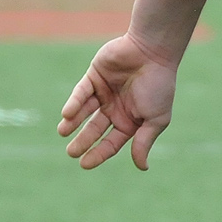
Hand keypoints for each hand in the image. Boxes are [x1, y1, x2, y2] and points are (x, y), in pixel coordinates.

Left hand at [57, 32, 177, 170]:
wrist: (153, 53)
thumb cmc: (158, 87)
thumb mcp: (155, 119)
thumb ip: (144, 142)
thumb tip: (142, 168)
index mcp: (130, 121)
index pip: (111, 142)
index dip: (98, 153)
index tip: (84, 164)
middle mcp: (115, 109)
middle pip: (94, 129)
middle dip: (82, 141)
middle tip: (70, 152)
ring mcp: (103, 93)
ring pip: (84, 112)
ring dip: (72, 122)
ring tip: (62, 132)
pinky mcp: (93, 77)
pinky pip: (81, 93)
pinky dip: (74, 103)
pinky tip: (67, 114)